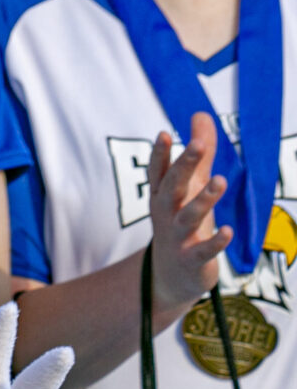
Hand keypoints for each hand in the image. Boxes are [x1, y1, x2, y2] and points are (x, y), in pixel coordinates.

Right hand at [146, 114, 230, 316]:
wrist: (171, 274)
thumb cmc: (181, 222)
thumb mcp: (190, 187)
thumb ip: (199, 153)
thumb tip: (201, 114)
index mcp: (162, 195)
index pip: (159, 171)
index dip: (161, 154)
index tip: (166, 134)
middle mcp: (166, 213)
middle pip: (173, 186)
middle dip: (183, 166)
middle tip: (197, 145)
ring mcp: (177, 236)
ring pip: (188, 216)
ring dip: (203, 199)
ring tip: (220, 181)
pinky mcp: (192, 259)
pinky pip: (203, 250)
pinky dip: (215, 242)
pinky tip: (228, 231)